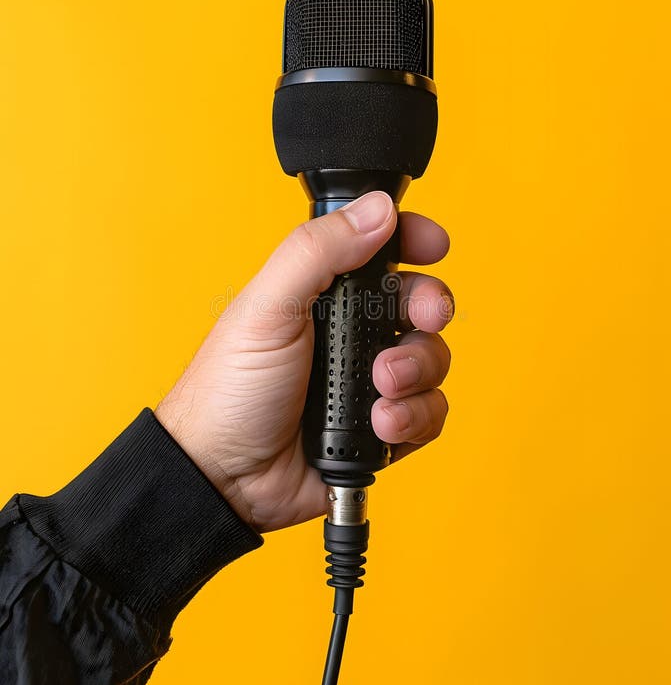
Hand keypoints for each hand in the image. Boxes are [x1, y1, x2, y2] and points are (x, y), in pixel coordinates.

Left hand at [155, 191, 452, 532]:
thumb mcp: (268, 306)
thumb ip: (319, 251)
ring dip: (417, 369)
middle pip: (420, 303)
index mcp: (324, 294)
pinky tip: (380, 424)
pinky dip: (414, 416)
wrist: (224, 476)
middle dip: (429, 307)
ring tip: (380, 386)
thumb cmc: (230, 388)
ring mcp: (369, 381)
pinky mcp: (383, 429)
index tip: (433, 244)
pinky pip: (428, 412)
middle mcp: (352, 333)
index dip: (413, 241)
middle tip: (422, 316)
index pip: (381, 251)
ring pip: (432, 358)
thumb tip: (377, 208)